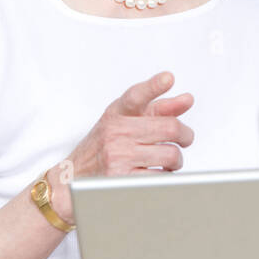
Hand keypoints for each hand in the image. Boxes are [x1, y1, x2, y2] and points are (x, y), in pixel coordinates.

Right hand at [49, 72, 194, 219]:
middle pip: (169, 128)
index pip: (136, 96)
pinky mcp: (122, 180)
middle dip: (185, 135)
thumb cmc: (104, 146)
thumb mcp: (124, 121)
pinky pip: (161, 176)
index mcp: (116, 114)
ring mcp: (118, 156)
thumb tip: (187, 99)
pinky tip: (158, 173)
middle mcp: (116, 132)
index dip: (154, 86)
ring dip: (176, 160)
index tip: (168, 78)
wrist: (71, 178)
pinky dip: (166, 176)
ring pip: (171, 154)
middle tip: (185, 139)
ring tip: (169, 161)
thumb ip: (157, 109)